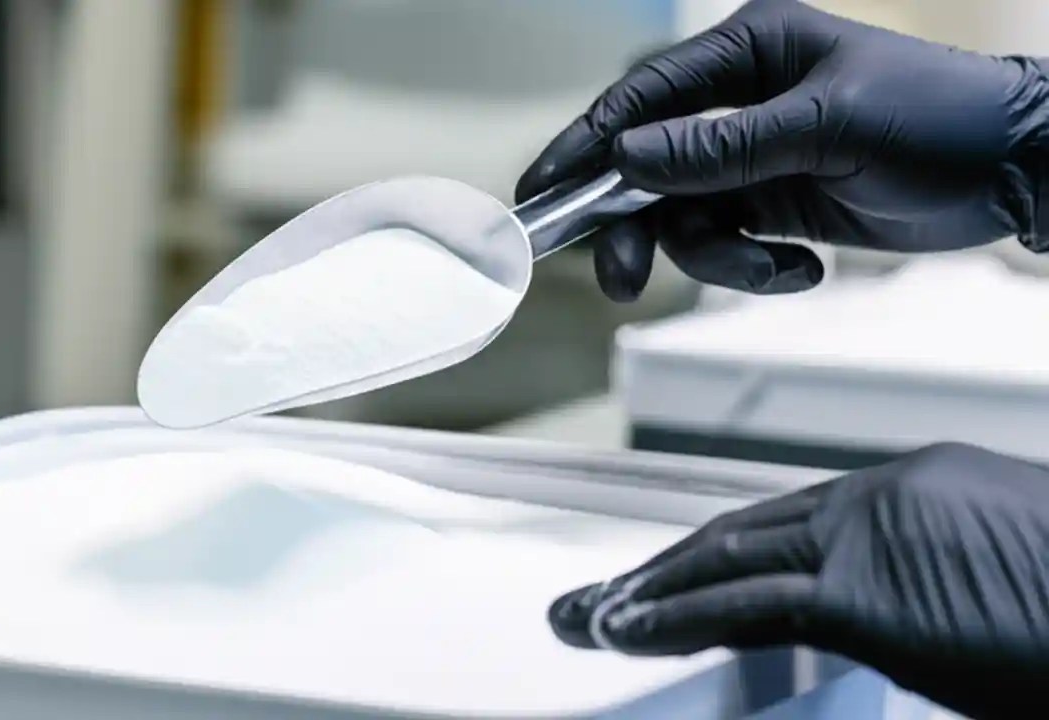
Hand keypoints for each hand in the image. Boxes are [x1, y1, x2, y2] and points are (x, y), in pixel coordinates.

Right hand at [518, 0, 1048, 300]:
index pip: (640, 98)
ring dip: (715, 258)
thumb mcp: (823, 128)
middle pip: (648, 170)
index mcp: (747, 53)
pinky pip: (729, 246)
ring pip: (685, 220)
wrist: (1015, 173)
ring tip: (773, 267)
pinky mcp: (776, 205)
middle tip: (620, 280)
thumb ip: (719, 148)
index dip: (584, 145)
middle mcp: (741, 103)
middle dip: (636, 228)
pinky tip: (804, 266)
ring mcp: (756, 158)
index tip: (541, 194)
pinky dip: (754, 269)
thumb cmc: (936, 121)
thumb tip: (626, 158)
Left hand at [548, 443, 1048, 718]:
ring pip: (728, 560)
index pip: (786, 524)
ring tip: (583, 617)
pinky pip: (747, 606)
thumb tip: (904, 625)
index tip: (663, 580)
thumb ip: (929, 594)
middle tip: (594, 598)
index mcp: (917, 492)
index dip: (713, 556)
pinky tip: (619, 627)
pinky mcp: (870, 592)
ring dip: (645, 593)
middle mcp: (886, 498)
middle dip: (660, 567)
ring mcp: (875, 536)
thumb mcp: (995, 596)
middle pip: (743, 531)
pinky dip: (673, 616)